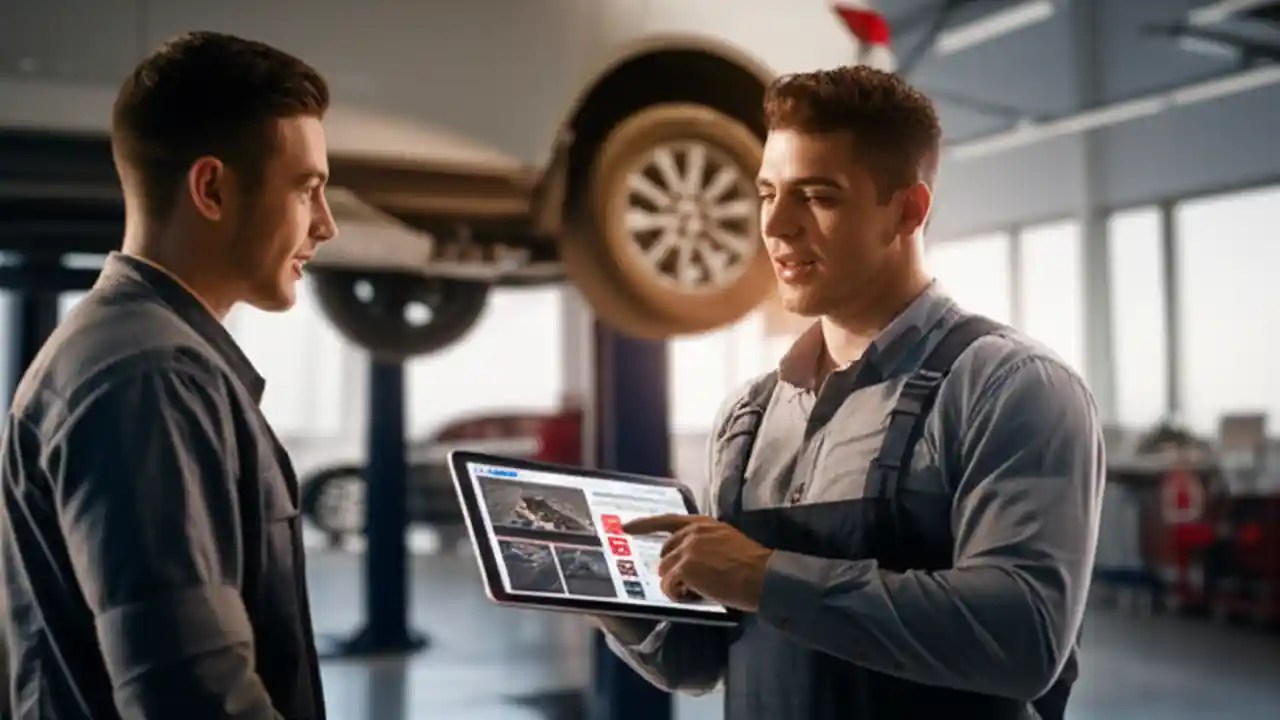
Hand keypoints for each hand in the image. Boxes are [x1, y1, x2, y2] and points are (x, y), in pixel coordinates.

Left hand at [623, 514, 772, 611]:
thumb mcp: (727, 541)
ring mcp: (687, 548)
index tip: (625, 527)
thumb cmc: (752, 565)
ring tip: (699, 591)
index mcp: (703, 523)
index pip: (666, 520)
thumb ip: (705, 543)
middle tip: (690, 584)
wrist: (764, 575)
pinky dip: (678, 595)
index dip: (644, 524)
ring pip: (665, 572)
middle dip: (672, 570)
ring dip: (677, 585)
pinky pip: (669, 586)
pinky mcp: (685, 567)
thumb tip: (686, 561)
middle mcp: (692, 532)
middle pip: (664, 553)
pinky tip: (696, 595)